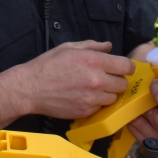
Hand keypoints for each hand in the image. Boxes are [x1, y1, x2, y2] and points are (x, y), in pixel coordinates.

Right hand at [13, 40, 133, 119]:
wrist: (30, 88)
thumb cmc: (47, 65)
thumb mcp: (69, 48)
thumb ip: (92, 46)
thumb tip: (108, 46)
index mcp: (94, 61)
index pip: (126, 66)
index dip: (126, 67)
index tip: (121, 68)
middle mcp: (97, 80)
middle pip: (123, 84)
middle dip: (116, 80)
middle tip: (105, 78)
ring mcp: (92, 98)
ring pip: (113, 98)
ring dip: (107, 94)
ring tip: (93, 89)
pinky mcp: (86, 112)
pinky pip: (100, 108)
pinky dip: (96, 104)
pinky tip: (84, 97)